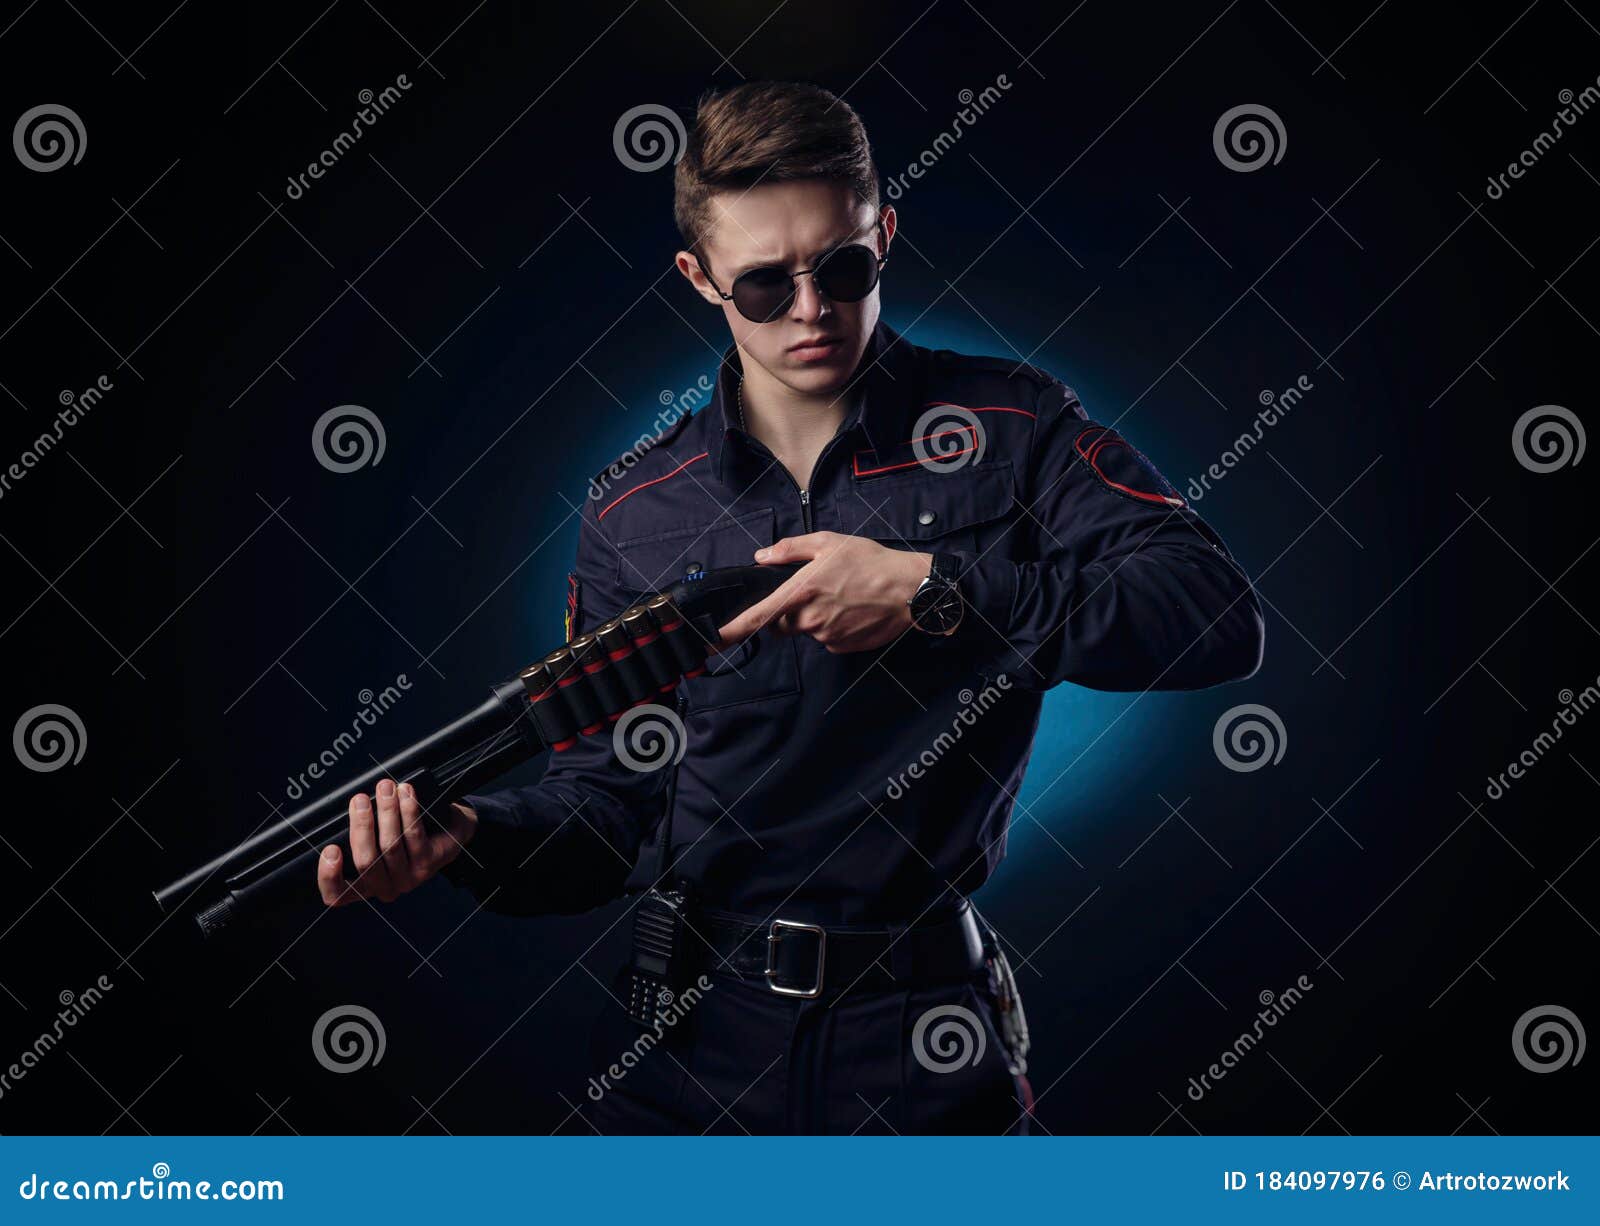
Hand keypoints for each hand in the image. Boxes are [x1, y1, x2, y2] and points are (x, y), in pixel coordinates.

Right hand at [316, 778, 476, 906]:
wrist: (447, 830)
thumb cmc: (402, 834)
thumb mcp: (374, 838)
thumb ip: (357, 833)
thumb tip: (346, 809)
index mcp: (365, 885)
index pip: (338, 895)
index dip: (329, 876)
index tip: (330, 849)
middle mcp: (386, 888)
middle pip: (366, 862)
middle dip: (361, 826)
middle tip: (359, 799)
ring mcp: (410, 878)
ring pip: (391, 846)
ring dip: (386, 812)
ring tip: (385, 788)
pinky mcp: (430, 863)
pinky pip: (415, 835)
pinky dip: (408, 811)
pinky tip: (406, 794)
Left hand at [717, 532, 931, 653]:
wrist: (909, 590)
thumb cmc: (870, 562)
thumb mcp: (828, 542)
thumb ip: (790, 549)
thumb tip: (762, 556)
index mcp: (800, 592)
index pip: (758, 617)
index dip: (732, 630)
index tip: (713, 639)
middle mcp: (809, 619)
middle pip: (782, 623)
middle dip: (788, 610)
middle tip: (816, 590)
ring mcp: (825, 636)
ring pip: (805, 629)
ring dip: (814, 616)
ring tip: (841, 596)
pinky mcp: (841, 647)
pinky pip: (826, 638)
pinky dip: (833, 626)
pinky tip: (851, 610)